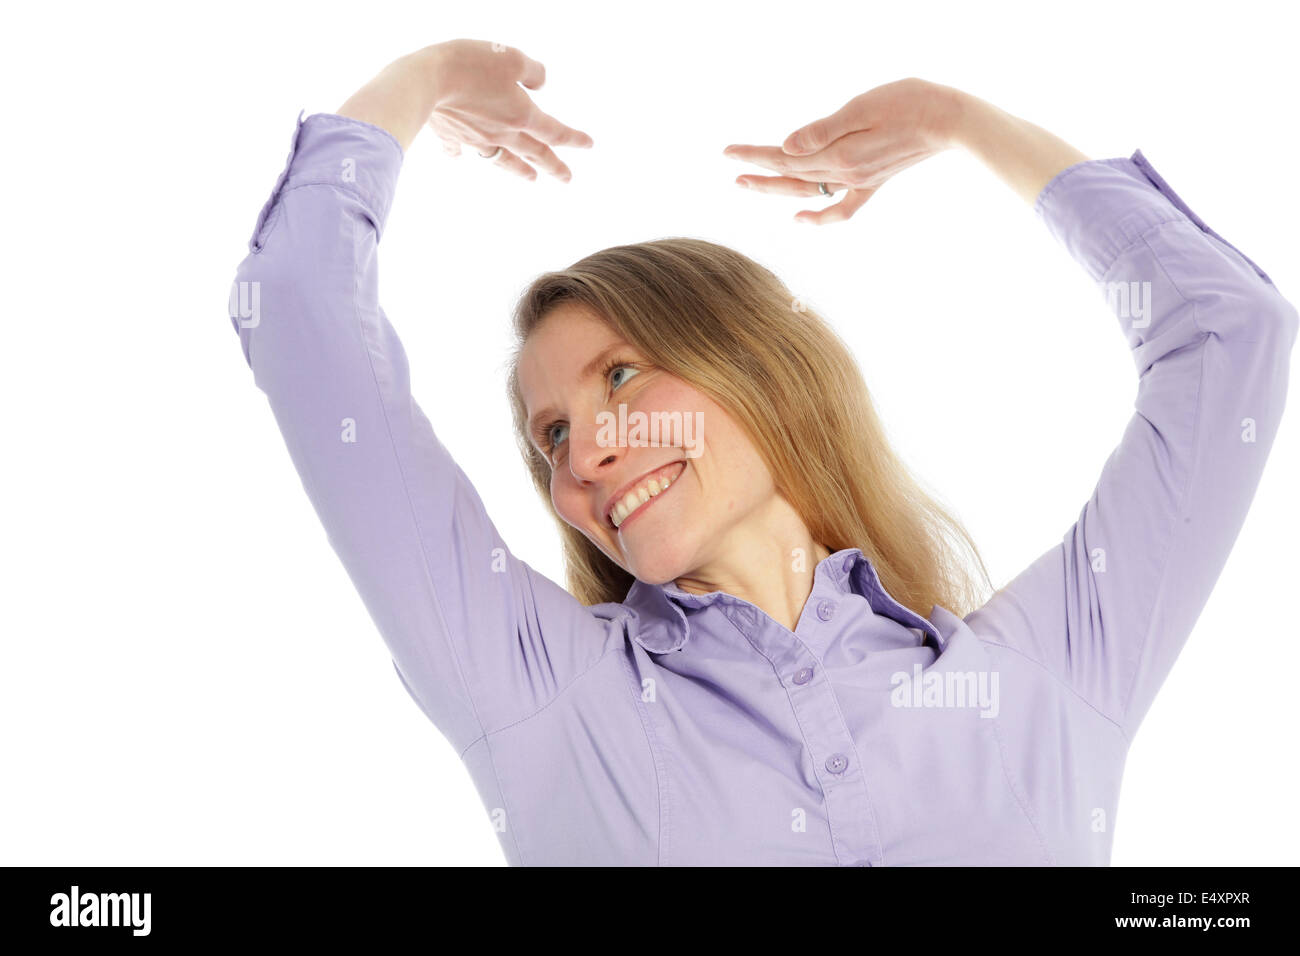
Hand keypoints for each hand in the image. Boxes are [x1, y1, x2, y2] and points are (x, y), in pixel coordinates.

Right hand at [427, 39, 593, 181]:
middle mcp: (503, 133)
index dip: (574, 138)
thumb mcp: (512, 57)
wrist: (426, 82)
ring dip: (520, 170)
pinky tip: (460, 156)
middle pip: (535, 154)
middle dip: (553, 166)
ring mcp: (477, 139)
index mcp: (522, 115)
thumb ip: (533, 72)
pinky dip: (462, 153)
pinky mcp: (451, 136)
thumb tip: (541, 83)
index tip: (588, 145)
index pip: (555, 132)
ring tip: (530, 178)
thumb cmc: (472, 65)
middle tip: (567, 179)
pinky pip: (460, 149)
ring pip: (504, 159)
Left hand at [723, 77, 963, 224]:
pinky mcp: (874, 181)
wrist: (950, 121)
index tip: (727, 153)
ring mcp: (859, 180)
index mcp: (837, 154)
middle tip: (732, 169)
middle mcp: (845, 173)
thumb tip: (786, 146)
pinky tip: (801, 218)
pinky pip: (842, 207)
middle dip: (759, 172)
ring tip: (752, 184)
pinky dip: (819, 215)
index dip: (754, 154)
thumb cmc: (909, 103)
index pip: (784, 155)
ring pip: (808, 189)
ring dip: (778, 188)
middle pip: (791, 175)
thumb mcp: (861, 108)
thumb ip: (822, 131)